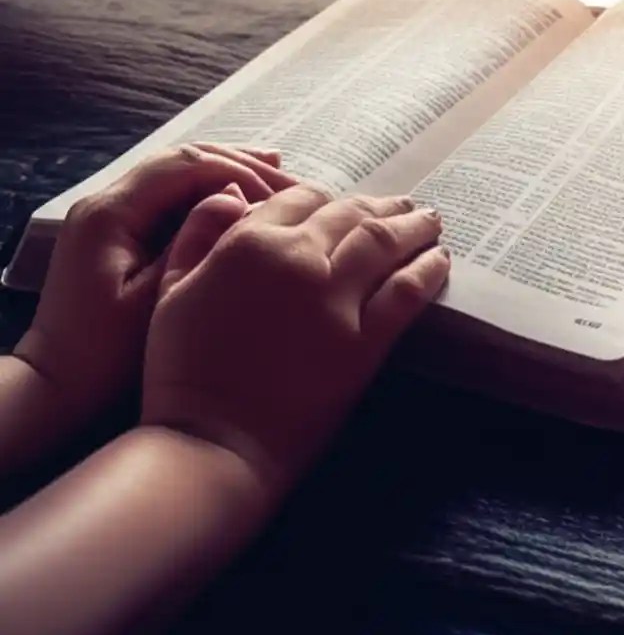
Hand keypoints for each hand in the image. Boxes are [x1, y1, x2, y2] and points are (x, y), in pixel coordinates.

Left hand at [14, 143, 294, 421]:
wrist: (59, 386)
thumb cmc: (105, 357)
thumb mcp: (156, 299)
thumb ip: (196, 243)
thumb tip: (237, 196)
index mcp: (111, 213)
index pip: (187, 166)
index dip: (243, 173)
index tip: (287, 198)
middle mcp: (107, 203)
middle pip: (184, 161)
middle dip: (243, 166)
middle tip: (296, 184)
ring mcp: (112, 216)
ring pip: (180, 176)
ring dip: (231, 176)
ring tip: (283, 181)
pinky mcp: (121, 234)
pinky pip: (174, 199)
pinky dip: (213, 196)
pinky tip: (250, 203)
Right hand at [141, 186, 449, 490]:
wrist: (212, 441)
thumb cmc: (182, 370)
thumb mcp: (172, 291)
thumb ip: (199, 235)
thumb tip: (233, 194)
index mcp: (248, 243)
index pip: (302, 198)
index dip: (328, 199)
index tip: (347, 205)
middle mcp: (298, 260)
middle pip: (351, 215)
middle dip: (382, 205)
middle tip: (404, 204)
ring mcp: (335, 299)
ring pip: (384, 243)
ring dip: (413, 227)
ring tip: (430, 221)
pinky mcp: (364, 341)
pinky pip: (406, 292)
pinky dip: (427, 270)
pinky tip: (441, 260)